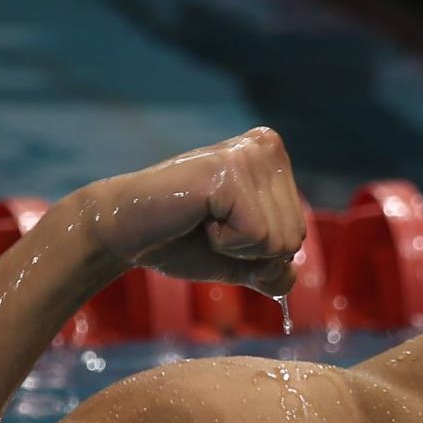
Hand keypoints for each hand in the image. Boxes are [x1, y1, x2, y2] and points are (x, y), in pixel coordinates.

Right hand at [76, 128, 306, 297]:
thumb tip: (291, 276)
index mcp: (274, 158)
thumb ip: (270, 269)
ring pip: (278, 240)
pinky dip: (225, 243)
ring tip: (203, 220)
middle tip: (208, 226)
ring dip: (236, 247)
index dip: (256, 252)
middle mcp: (266, 147)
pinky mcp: (230, 172)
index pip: (297, 233)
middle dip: (249, 251)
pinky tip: (198, 217)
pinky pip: (257, 236)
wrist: (125, 232)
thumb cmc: (178, 240)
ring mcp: (248, 156)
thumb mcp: (236, 260)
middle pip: (293, 237)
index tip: (219, 228)